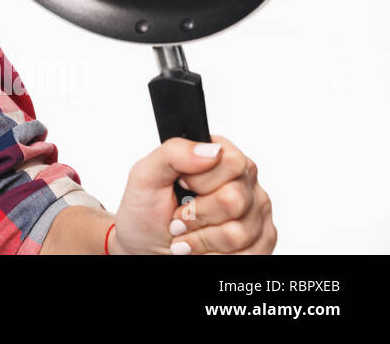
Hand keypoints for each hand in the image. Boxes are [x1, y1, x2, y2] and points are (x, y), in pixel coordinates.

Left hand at [111, 134, 275, 254]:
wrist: (146, 246)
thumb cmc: (146, 211)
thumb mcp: (145, 176)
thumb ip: (173, 153)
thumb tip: (211, 150)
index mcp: (220, 156)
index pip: (231, 162)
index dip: (200, 181)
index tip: (180, 186)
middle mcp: (244, 181)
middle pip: (235, 200)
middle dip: (197, 215)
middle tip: (178, 217)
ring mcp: (256, 212)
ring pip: (238, 233)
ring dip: (202, 239)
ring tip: (186, 235)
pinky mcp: (262, 241)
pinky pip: (247, 254)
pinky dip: (214, 255)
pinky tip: (202, 248)